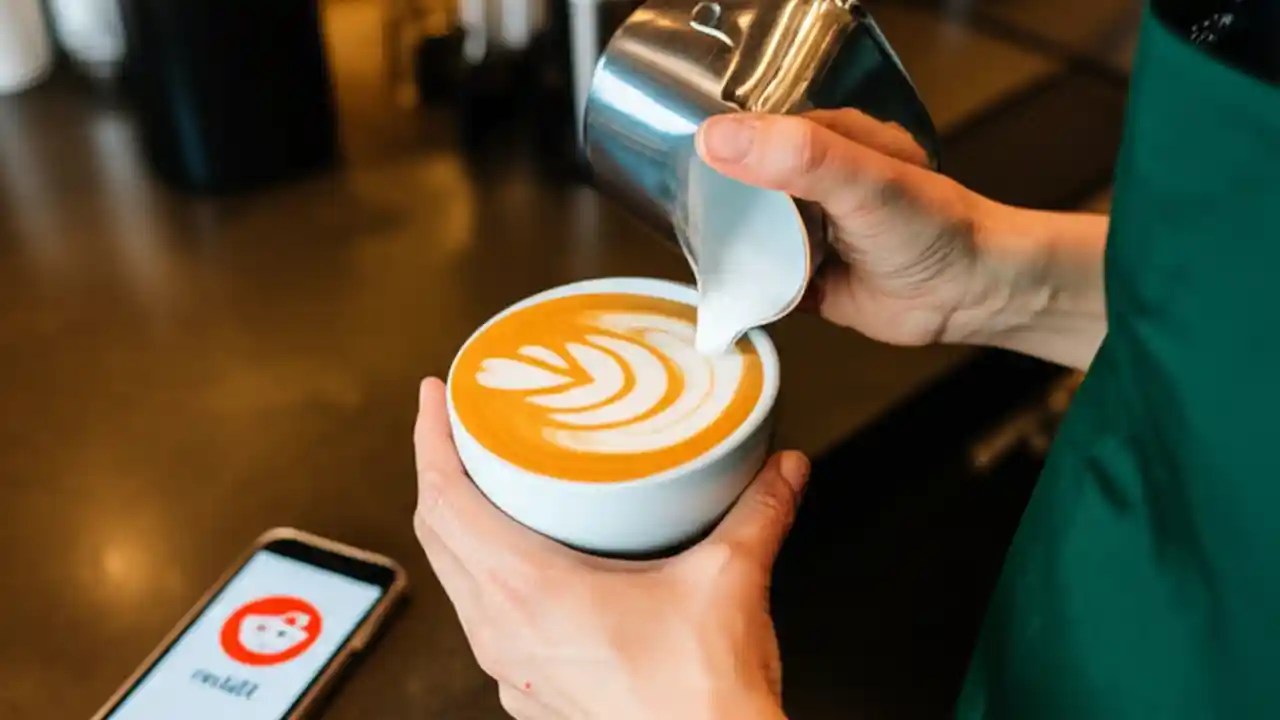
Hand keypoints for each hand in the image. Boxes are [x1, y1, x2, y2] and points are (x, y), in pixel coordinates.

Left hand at [413, 378, 807, 719]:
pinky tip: (526, 560)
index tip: (434, 396)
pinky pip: (484, 616)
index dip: (430, 439)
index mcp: (527, 592)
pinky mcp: (532, 688)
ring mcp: (512, 666)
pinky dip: (487, 572)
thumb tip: (782, 467)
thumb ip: (759, 510)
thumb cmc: (699, 700)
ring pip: (457, 578)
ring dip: (460, 523)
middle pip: (438, 534)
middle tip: (460, 423)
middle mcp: (503, 630)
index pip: (444, 501)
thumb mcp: (729, 581)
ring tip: (488, 481)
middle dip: (441, 469)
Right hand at [697, 109, 1013, 346]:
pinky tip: (725, 295)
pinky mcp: (806, 280)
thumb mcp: (863, 180)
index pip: (752, 135)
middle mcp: (811, 185)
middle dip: (715, 207)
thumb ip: (797, 157)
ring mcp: (807, 234)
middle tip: (689, 226)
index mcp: (825, 140)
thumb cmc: (932, 227)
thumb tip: (717, 138)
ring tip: (702, 261)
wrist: (972, 296)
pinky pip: (760, 282)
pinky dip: (744, 290)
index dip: (718, 152)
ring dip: (726, 251)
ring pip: (746, 237)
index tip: (683, 174)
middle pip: (740, 189)